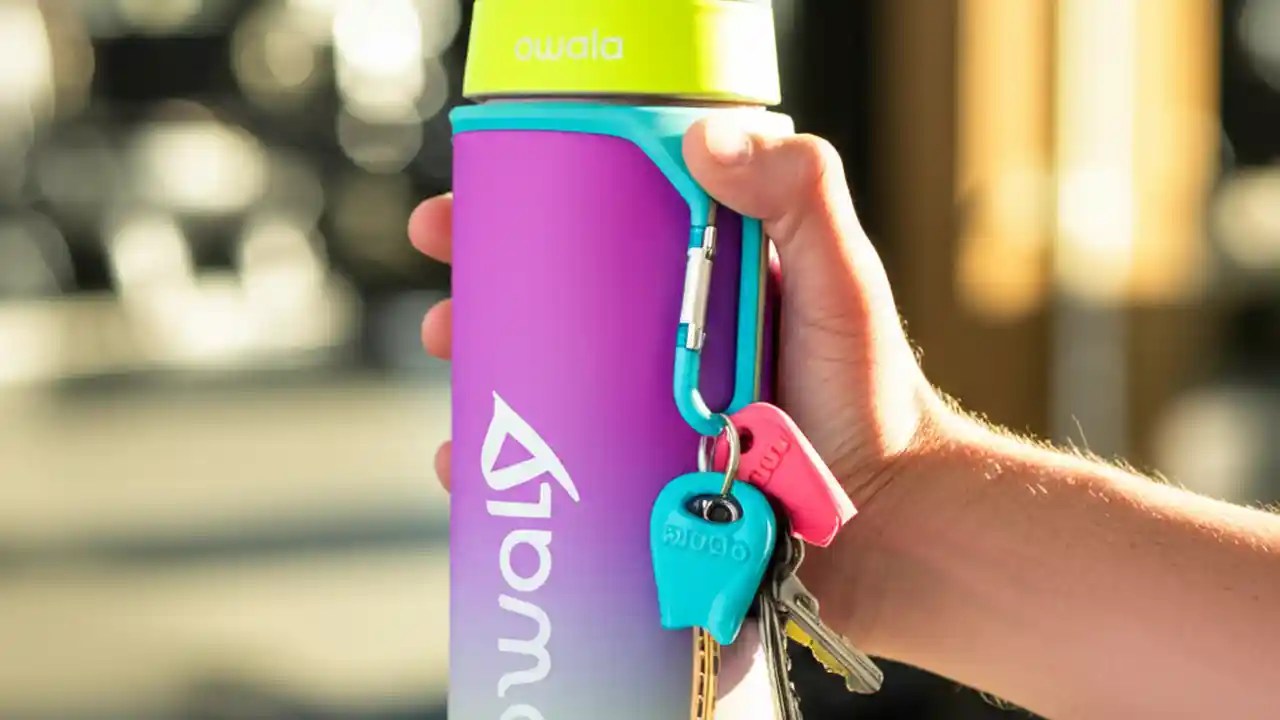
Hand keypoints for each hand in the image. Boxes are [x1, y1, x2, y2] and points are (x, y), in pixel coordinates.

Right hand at [408, 113, 950, 653]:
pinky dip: (511, 468)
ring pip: (545, 386)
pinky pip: (560, 466)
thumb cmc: (874, 402)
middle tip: (442, 313)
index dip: (523, 213)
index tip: (465, 209)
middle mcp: (667, 344)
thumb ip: (799, 194)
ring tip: (456, 389)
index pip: (597, 227)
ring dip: (485, 382)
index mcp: (701, 281)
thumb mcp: (841, 281)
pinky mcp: (643, 481)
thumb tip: (706, 139)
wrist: (891, 527)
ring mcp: (649, 414)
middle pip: (552, 309)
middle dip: (482, 304)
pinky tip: (470, 472)